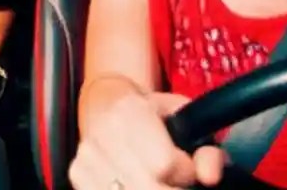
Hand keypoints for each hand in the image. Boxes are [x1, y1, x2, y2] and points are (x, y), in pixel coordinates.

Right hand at [69, 92, 223, 189]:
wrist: (108, 104)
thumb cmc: (153, 114)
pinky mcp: (77, 173)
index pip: (164, 164)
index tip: (186, 168)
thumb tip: (210, 176)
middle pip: (146, 187)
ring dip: (150, 189)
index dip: (184, 173)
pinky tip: (136, 182)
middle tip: (174, 179)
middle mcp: (103, 133)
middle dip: (170, 189)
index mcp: (130, 111)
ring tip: (157, 179)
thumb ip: (206, 148)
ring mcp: (86, 155)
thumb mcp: (185, 119)